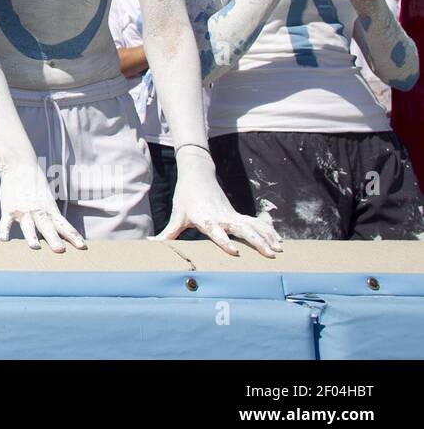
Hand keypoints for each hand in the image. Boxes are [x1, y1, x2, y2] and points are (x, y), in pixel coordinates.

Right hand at [0, 159, 86, 250]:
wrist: (19, 166)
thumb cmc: (35, 183)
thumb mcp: (47, 198)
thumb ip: (51, 214)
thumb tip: (58, 231)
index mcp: (49, 209)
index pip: (63, 224)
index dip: (73, 235)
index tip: (82, 246)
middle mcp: (37, 211)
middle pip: (47, 227)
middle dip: (53, 239)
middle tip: (60, 250)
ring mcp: (23, 210)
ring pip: (27, 225)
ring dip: (31, 236)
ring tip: (35, 247)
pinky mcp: (8, 209)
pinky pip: (6, 222)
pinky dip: (4, 230)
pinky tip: (4, 240)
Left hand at [155, 146, 282, 256]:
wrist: (197, 174)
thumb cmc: (185, 197)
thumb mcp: (176, 215)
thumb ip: (167, 233)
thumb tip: (150, 242)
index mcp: (206, 219)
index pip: (216, 232)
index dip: (224, 241)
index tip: (235, 252)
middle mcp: (222, 216)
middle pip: (242, 229)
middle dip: (256, 241)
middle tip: (269, 254)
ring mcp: (232, 214)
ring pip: (253, 226)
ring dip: (266, 237)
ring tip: (279, 249)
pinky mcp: (237, 213)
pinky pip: (256, 223)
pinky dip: (268, 230)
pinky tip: (279, 240)